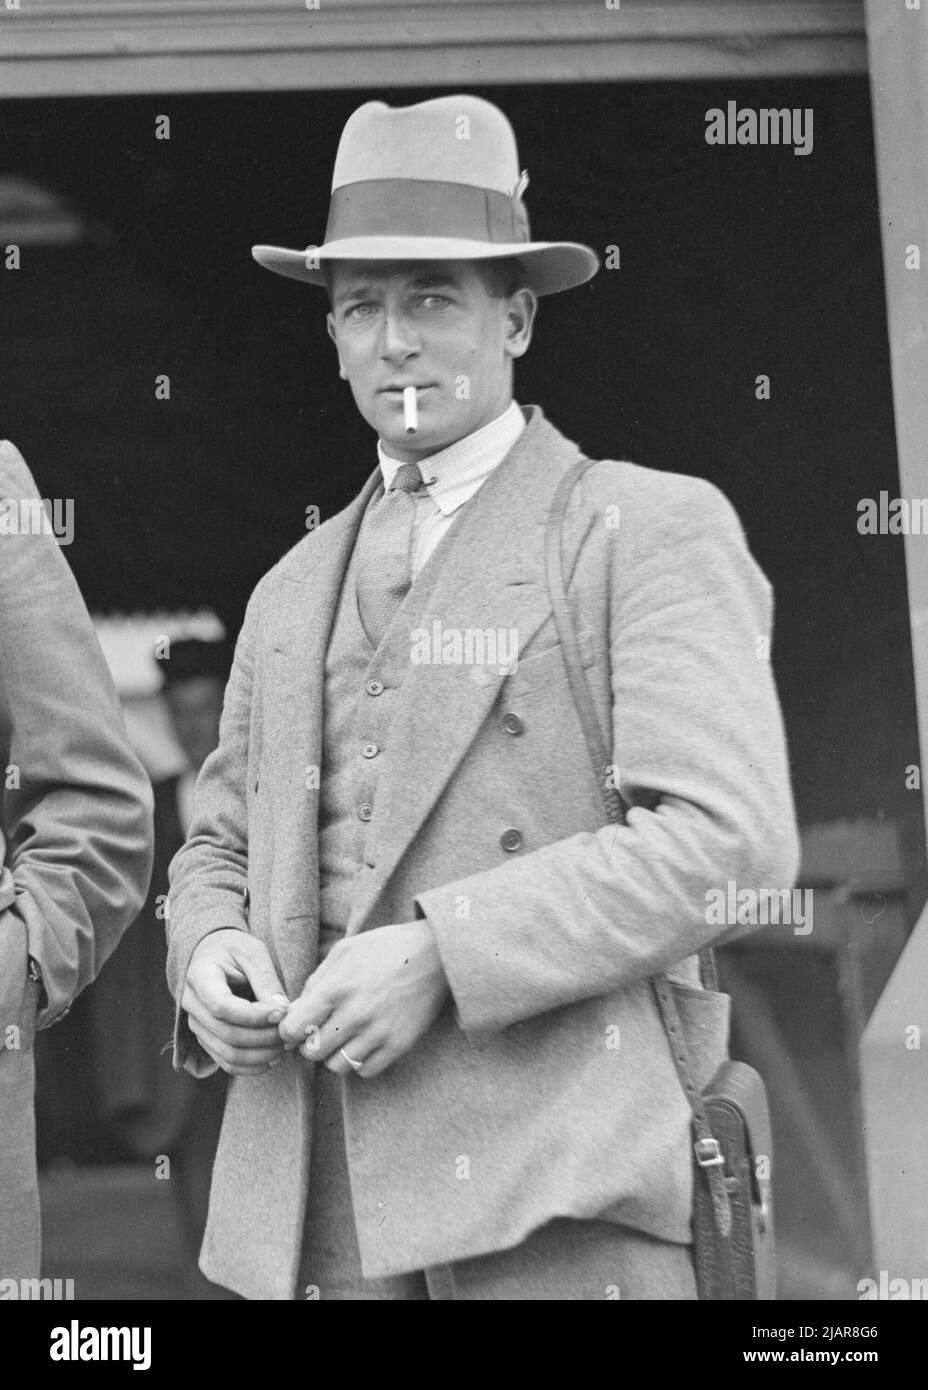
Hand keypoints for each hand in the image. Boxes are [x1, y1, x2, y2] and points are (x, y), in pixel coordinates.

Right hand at [182, 928, 290, 1074]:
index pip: (222, 1006)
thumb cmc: (234, 949)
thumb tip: (284, 1011)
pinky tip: (273, 1058)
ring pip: (228, 1054)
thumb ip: (266, 981)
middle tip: (290, 1032)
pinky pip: (226, 1062)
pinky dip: (252, 1066)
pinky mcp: (206, 1039)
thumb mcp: (253, 953)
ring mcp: (197, 1026)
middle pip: (227, 1034)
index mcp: (200, 976)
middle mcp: (192, 1005)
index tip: (281, 1013)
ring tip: (285, 1045)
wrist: (213, 954)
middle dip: (264, 1038)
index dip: (254, 1016)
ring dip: (261, 1055)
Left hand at [279, 920, 449, 1078]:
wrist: (435, 953)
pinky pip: (366, 1071)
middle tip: (321, 1034)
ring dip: (335, 1055)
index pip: (294, 1028)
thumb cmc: (386, 948)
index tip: (297, 1028)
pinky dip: (360, 1062)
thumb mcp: (344, 951)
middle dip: (311, 1044)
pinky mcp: (398, 1045)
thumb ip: (316, 980)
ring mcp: (377, 1033)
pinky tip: (365, 1044)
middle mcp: (354, 1015)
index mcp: (335, 989)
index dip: (290, 1031)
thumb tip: (296, 1009)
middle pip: (312, 1053)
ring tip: (344, 1039)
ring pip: (337, 1066)